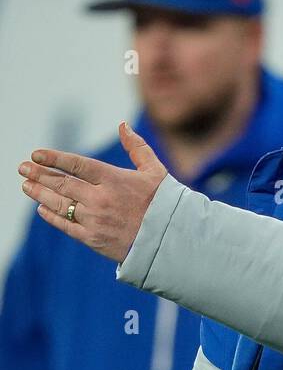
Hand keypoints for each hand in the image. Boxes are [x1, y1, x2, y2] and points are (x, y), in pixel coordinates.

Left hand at [18, 122, 166, 262]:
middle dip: (39, 175)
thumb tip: (123, 126)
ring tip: (26, 185)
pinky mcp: (95, 240)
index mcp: (113, 179)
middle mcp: (100, 199)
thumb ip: (137, 148)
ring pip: (60, 205)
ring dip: (40, 194)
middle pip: (62, 184)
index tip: (36, 154)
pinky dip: (53, 217)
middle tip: (22, 168)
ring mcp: (96, 220)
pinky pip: (67, 227)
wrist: (173, 243)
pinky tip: (42, 209)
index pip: (76, 165)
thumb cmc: (166, 206)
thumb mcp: (155, 172)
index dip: (53, 159)